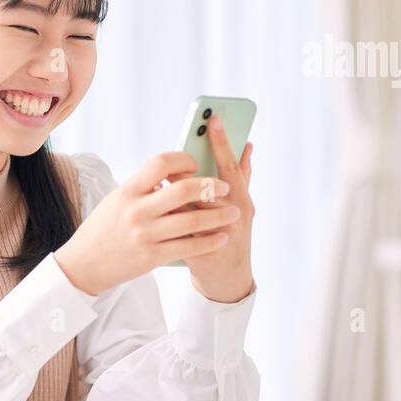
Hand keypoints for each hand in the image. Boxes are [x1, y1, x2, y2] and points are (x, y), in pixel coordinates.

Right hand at [55, 151, 239, 296]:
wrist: (83, 265)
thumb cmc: (102, 229)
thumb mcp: (116, 201)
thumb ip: (143, 188)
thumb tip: (175, 174)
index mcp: (127, 191)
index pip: (160, 163)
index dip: (182, 159)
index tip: (195, 163)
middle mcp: (136, 211)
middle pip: (182, 190)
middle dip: (210, 186)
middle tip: (225, 187)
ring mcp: (144, 235)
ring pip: (192, 220)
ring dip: (218, 215)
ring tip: (234, 212)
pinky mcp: (151, 257)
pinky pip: (188, 247)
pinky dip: (209, 242)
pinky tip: (220, 237)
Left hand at [168, 115, 254, 302]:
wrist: (226, 279)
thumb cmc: (231, 235)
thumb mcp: (242, 206)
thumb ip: (242, 176)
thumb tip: (247, 144)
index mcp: (243, 201)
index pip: (230, 167)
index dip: (222, 143)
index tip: (212, 120)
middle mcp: (232, 217)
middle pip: (206, 186)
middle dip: (187, 171)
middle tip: (173, 159)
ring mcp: (214, 235)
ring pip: (188, 207)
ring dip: (172, 192)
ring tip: (161, 179)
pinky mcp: (195, 253)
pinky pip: (174, 229)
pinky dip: (163, 215)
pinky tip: (153, 204)